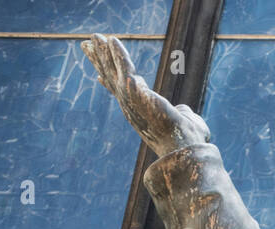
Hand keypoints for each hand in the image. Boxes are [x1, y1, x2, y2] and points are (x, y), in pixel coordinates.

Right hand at [81, 34, 209, 155]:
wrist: (185, 146)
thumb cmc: (188, 138)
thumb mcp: (183, 121)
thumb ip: (180, 113)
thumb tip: (182, 110)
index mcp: (139, 112)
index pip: (121, 95)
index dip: (109, 84)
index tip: (98, 75)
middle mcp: (130, 105)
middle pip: (110, 78)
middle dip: (99, 60)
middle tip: (86, 44)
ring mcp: (130, 98)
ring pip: (113, 70)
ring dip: (103, 52)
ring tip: (94, 36)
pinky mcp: (136, 92)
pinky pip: (125, 67)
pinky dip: (118, 53)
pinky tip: (111, 40)